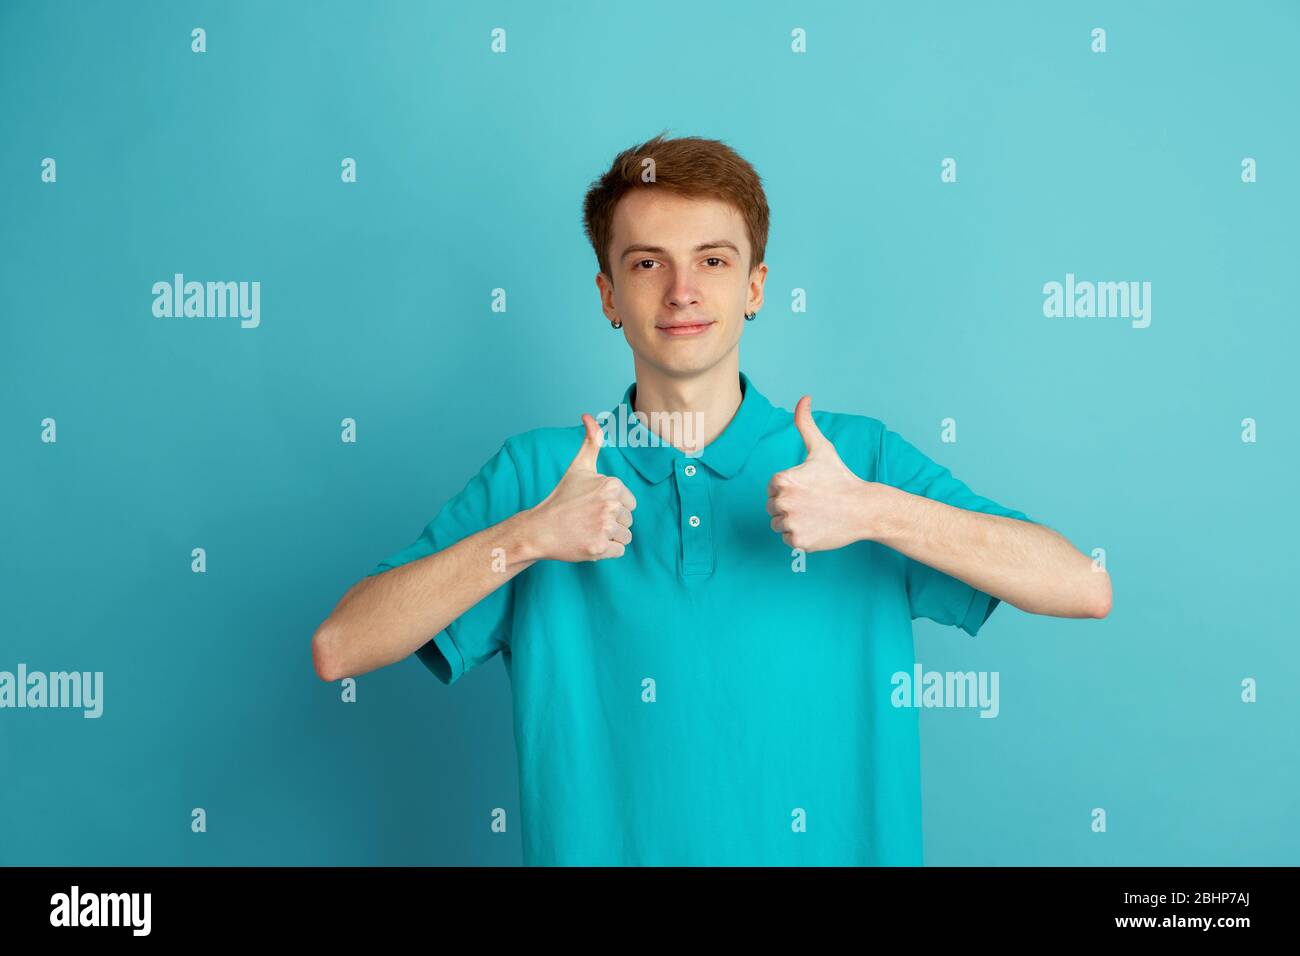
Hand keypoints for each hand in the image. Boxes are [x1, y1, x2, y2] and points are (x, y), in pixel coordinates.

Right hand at [527, 413, 636, 560]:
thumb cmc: (561, 498)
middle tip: (588, 520)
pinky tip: (588, 542)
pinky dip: (606, 551)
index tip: (593, 506)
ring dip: (610, 537)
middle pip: (628, 520)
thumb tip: (588, 415)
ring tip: (589, 531)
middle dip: (611, 523)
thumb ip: (591, 441)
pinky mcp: (600, 548)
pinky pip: (619, 551)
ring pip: (626, 536)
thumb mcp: (578, 467)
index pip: (630, 503)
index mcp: (611, 484)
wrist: (540, 529)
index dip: (613, 507)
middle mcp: (610, 504)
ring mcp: (605, 527)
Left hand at [766, 396, 871, 552]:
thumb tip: (804, 398)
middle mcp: (782, 501)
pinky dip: (801, 536)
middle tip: (814, 502)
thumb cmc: (840, 478)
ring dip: (793, 521)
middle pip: (773, 507)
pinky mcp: (798, 541)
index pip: (772, 488)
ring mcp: (790, 523)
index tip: (809, 488)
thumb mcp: (821, 449)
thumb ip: (805, 423)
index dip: (791, 488)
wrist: (863, 508)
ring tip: (815, 514)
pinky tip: (817, 527)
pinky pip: (788, 539)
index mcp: (781, 480)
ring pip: (778, 524)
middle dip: (790, 505)